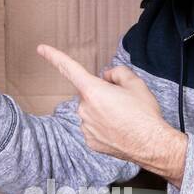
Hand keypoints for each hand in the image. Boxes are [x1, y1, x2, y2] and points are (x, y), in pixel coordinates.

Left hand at [37, 44, 187, 184]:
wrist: (152, 145)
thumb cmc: (145, 114)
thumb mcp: (135, 83)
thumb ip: (117, 73)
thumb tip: (107, 77)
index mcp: (93, 91)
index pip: (70, 68)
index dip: (54, 57)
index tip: (40, 49)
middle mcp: (84, 109)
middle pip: (89, 94)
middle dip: (101, 94)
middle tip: (123, 102)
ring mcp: (86, 127)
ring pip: (91, 112)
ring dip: (103, 111)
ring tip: (124, 118)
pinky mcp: (90, 142)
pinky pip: (93, 128)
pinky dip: (103, 127)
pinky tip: (119, 130)